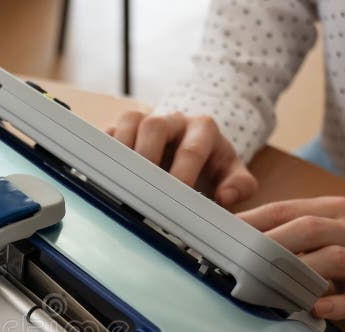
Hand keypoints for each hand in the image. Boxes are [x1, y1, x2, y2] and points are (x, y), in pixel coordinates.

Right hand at [106, 110, 257, 207]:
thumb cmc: (210, 165)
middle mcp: (172, 121)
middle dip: (146, 159)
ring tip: (119, 181)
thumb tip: (226, 196)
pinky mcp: (122, 130)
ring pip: (128, 122)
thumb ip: (239, 185)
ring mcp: (144, 122)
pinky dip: (104, 152)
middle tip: (141, 190)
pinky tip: (104, 175)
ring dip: (122, 151)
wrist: (192, 150)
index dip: (183, 174)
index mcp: (201, 129)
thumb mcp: (231, 173)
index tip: (177, 198)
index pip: (191, 148)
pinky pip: (108, 132)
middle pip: (154, 127)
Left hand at [238, 197, 344, 321]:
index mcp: (332, 210)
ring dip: (300, 270)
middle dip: (272, 243)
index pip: (285, 210)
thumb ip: (283, 229)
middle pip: (309, 229)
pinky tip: (316, 308)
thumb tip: (231, 235)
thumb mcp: (320, 232)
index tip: (221, 235)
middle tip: (240, 259)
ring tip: (270, 282)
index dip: (251, 221)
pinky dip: (336, 304)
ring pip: (334, 259)